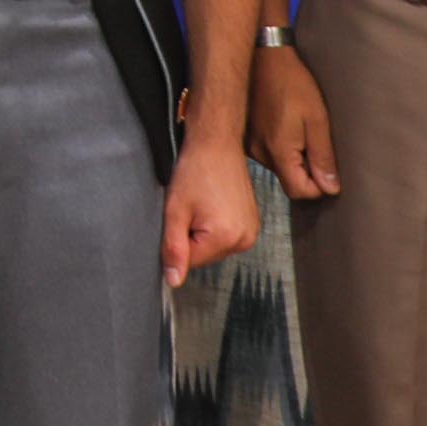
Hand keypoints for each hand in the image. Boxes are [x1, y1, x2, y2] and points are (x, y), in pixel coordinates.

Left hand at [163, 135, 259, 286]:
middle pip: (205, 256)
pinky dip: (215, 226)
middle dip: (191, 237)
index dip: (178, 242)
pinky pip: (227, 236)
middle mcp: (245, 239)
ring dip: (203, 232)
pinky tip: (211, 204)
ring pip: (215, 247)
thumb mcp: (175, 211)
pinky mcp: (253, 223)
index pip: (192, 262)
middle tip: (189, 208)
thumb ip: (173, 249)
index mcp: (226, 238)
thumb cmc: (195, 171)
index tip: (179, 218)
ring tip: (201, 204)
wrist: (217, 144)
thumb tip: (174, 281)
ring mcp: (252, 231)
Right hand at [247, 44, 337, 199]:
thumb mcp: (317, 119)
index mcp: (279, 152)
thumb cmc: (291, 83)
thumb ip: (323, 156)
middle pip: (289, 180)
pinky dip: (280, 147)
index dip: (319, 186)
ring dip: (294, 157)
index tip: (328, 167)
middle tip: (316, 141)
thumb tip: (330, 188)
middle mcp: (260, 154)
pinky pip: (268, 154)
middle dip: (307, 170)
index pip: (300, 192)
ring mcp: (250, 145)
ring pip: (279, 167)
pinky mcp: (247, 136)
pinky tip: (286, 123)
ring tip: (300, 128)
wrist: (262, 57)